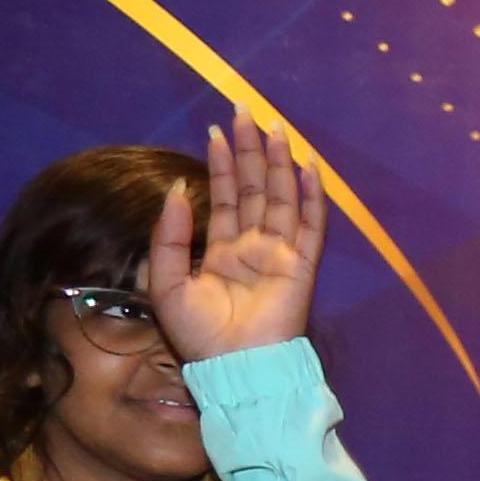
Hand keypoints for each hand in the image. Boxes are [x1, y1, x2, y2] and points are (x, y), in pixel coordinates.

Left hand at [144, 110, 326, 362]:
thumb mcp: (167, 281)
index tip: (217, 131)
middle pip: (256, 189)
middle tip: (245, 112)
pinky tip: (309, 168)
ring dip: (278, 163)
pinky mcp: (302, 267)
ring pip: (282, 199)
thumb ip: (171, 236)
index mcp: (224, 253)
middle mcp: (255, 248)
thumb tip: (178, 189)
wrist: (234, 368)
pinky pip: (311, 227)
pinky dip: (312, 198)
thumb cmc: (200, 335)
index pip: (227, 198)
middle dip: (251, 150)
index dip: (223, 165)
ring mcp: (281, 256)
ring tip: (273, 128)